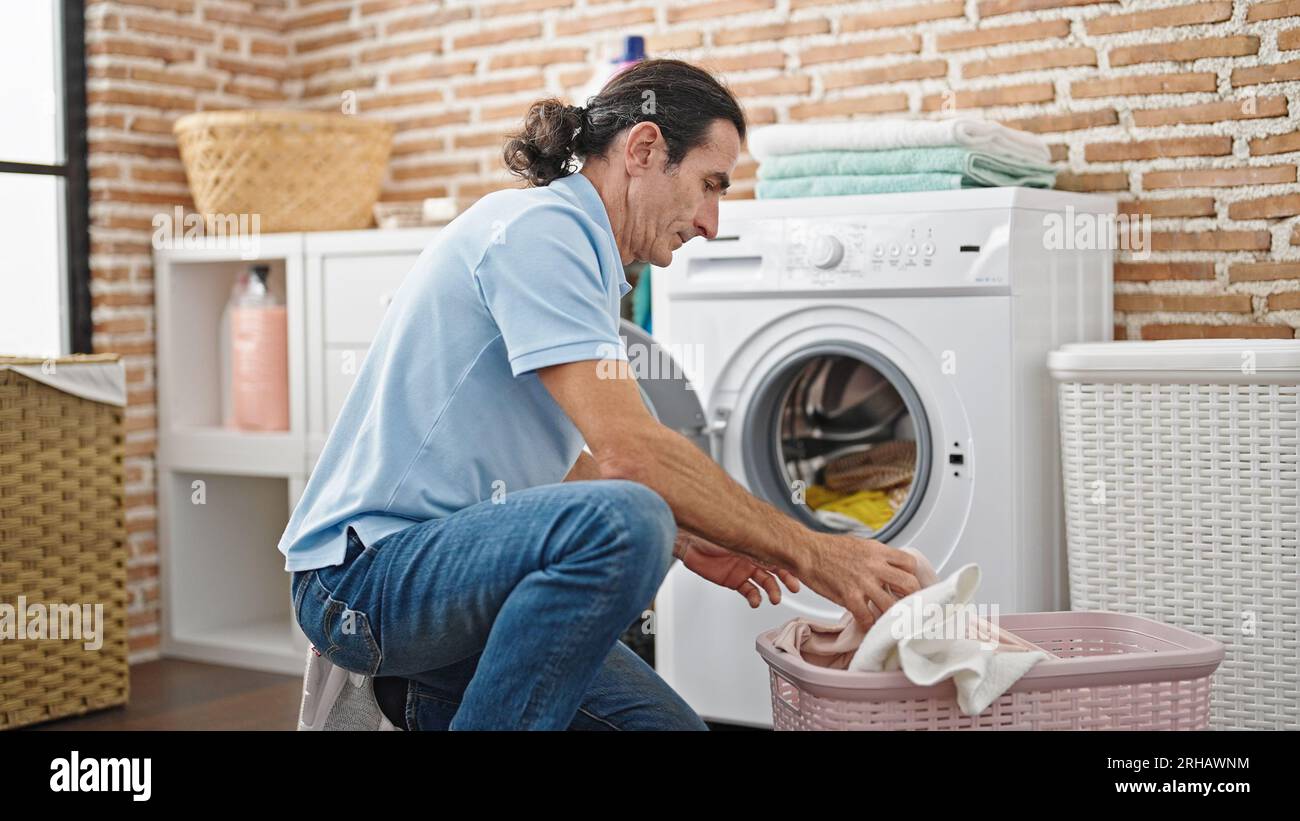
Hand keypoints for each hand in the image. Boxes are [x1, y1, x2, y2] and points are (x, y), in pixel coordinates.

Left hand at [675, 531, 800, 608]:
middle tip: (792, 589)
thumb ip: (757, 540)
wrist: (688, 540)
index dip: (791, 564)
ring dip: (771, 591)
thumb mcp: (738, 535)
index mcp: (757, 542)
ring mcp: (743, 569)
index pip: (779, 554)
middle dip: (786, 580)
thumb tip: (777, 541)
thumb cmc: (710, 531)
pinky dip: (754, 598)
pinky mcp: (733, 580)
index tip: (801, 573)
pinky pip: (748, 591)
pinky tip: (756, 601)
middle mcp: (753, 556)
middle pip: (775, 570)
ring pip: (764, 583)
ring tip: (774, 598)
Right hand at [798, 534, 922, 628]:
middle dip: (911, 598)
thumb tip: (888, 568)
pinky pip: (867, 617)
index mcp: (878, 551)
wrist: (805, 551)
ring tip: (889, 619)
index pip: (910, 564)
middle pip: (909, 584)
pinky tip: (866, 624)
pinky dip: (868, 624)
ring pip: (892, 605)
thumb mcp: (860, 545)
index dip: (912, 576)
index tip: (910, 586)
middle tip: (908, 606)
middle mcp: (875, 565)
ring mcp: (863, 582)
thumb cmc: (828, 548)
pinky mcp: (850, 596)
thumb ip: (877, 556)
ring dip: (892, 615)